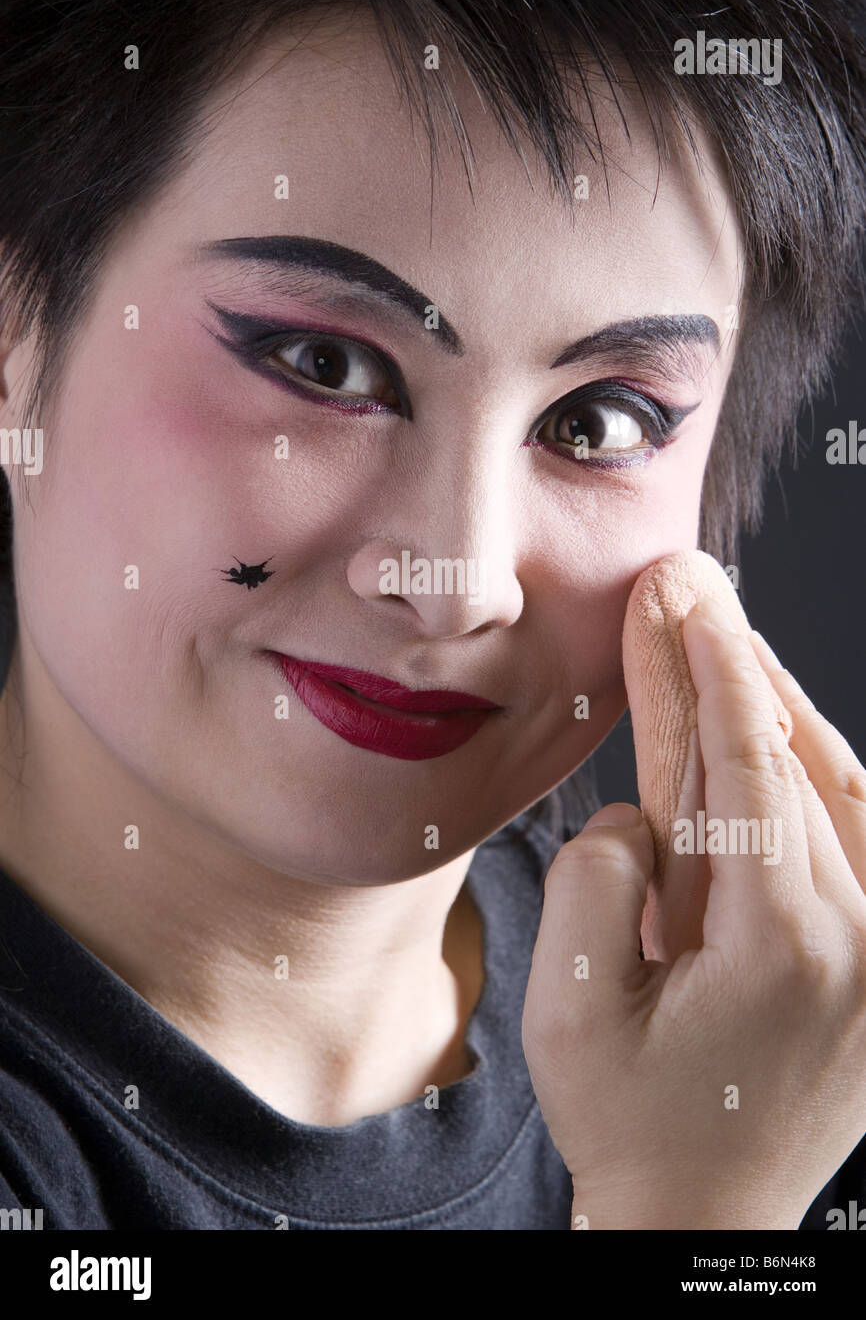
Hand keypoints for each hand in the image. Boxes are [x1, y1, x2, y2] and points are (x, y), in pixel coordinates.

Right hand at [521, 595, 865, 1228]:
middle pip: (806, 767)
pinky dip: (820, 778)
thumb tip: (644, 811)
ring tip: (735, 649)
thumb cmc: (629, 1120)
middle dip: (745, 671)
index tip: (691, 599)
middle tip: (699, 593)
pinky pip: (864, 844)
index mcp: (788, 948)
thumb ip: (597, 877)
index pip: (755, 770)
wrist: (699, 1218)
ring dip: (787, 714)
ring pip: (848, 795)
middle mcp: (864, 945)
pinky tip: (785, 737)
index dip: (718, 672)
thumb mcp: (572, 1006)